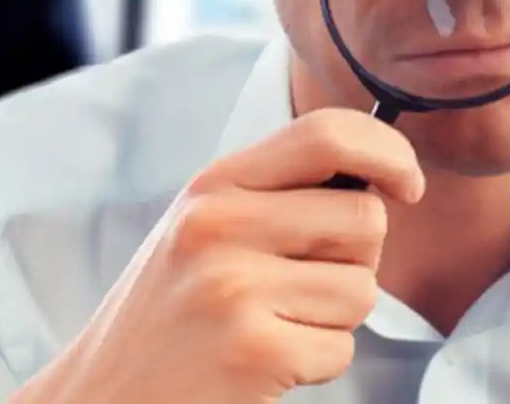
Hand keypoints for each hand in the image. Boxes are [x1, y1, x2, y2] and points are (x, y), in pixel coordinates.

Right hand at [10, 108, 424, 403]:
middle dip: (357, 257)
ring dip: (335, 318)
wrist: (101, 397)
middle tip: (300, 284)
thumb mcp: (204, 229)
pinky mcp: (252, 350)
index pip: (326, 132)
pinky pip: (342, 349)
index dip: (387, 151)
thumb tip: (382, 177)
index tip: (408, 183)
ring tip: (274, 324)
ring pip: (361, 289)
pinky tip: (266, 363)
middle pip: (365, 218)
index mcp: (213, 186)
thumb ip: (277, 193)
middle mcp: (220, 226)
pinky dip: (318, 363)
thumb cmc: (170, 313)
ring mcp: (234, 288)